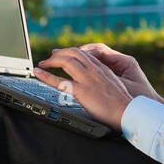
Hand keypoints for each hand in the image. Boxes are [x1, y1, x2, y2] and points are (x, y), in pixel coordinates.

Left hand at [33, 47, 155, 129]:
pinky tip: (37, 73)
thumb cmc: (121, 103)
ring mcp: (87, 80)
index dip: (69, 52)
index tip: (61, 54)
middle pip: (73, 53)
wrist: (126, 112)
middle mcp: (94, 71)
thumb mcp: (114, 85)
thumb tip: (97, 82)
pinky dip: (46, 75)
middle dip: (59, 53)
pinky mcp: (81, 91)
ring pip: (66, 61)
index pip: (83, 54)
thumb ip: (104, 80)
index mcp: (102, 69)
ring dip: (51, 61)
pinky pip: (60, 81)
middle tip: (49, 58)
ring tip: (42, 64)